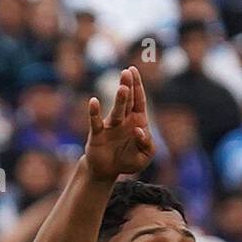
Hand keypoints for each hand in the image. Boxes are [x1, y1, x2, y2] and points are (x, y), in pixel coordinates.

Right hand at [84, 66, 154, 181]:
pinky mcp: (98, 134)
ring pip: (116, 110)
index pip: (139, 100)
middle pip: (128, 100)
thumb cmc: (127, 160)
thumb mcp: (145, 156)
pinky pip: (96, 122)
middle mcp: (123, 120)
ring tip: (123, 88)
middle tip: (127, 72)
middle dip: (128, 86)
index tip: (134, 71)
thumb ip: (147, 144)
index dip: (137, 86)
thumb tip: (139, 130)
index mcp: (137, 121)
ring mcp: (110, 126)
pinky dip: (94, 112)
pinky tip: (94, 102)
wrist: (108, 171)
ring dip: (120, 99)